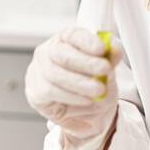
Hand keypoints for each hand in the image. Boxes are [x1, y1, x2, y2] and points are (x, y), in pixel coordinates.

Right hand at [25, 26, 120, 149]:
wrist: (88, 115)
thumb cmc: (94, 86)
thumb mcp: (107, 73)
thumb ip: (110, 58)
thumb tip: (114, 46)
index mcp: (65, 40)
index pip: (72, 34)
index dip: (86, 40)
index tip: (102, 48)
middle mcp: (47, 52)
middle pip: (60, 53)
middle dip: (85, 62)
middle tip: (104, 69)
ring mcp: (37, 71)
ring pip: (54, 73)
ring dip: (80, 82)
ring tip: (99, 90)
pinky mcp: (35, 92)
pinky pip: (49, 91)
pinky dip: (71, 96)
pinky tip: (86, 99)